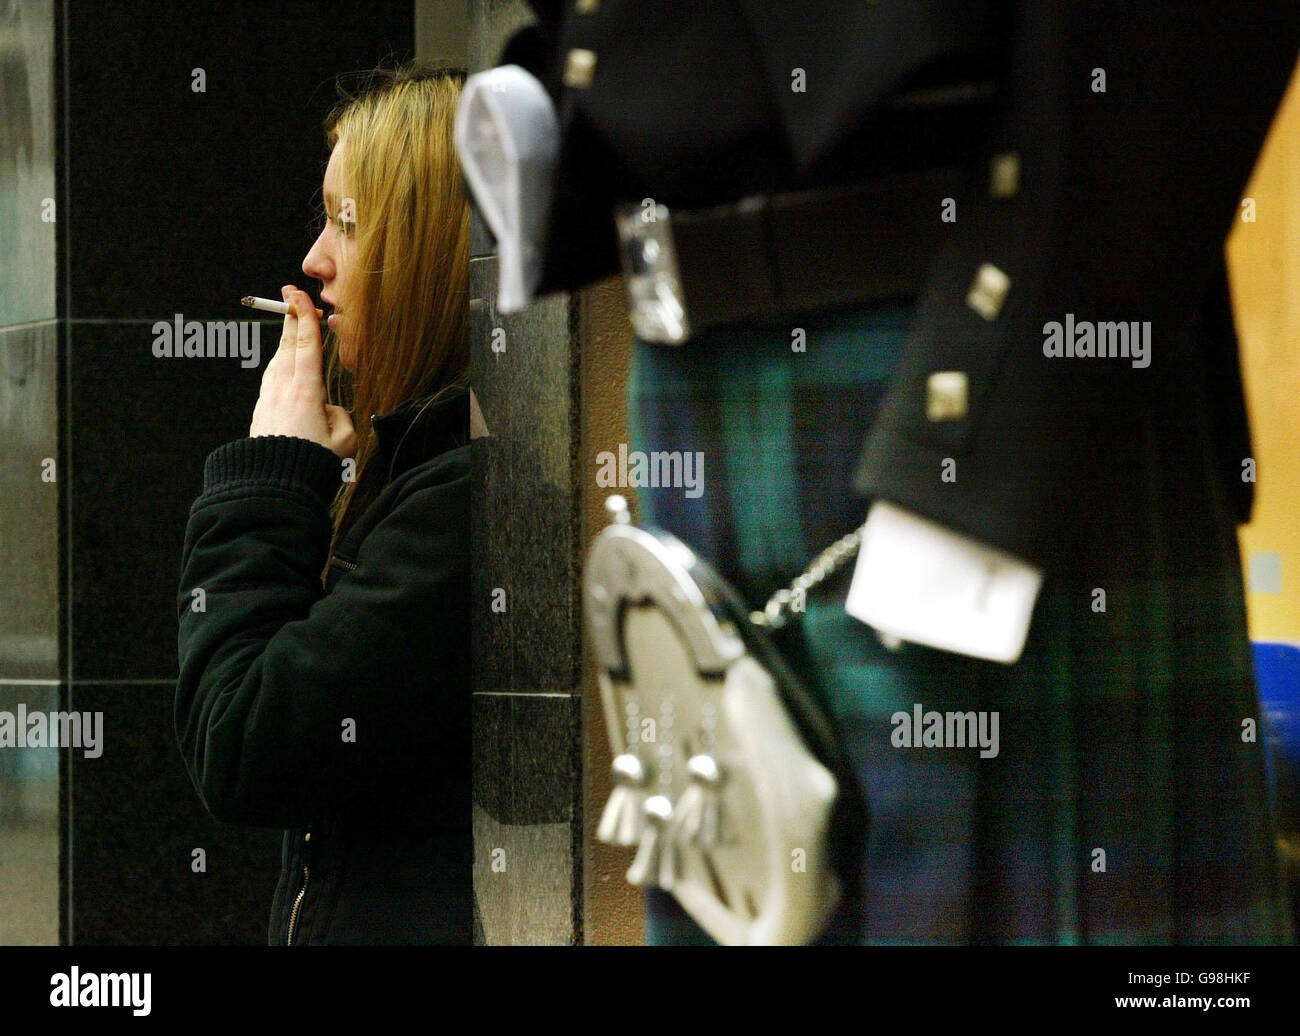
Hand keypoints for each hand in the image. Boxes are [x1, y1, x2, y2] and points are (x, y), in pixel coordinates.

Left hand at [249, 284, 355, 457]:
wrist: (274, 485)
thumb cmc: (312, 464)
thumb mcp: (344, 441)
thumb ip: (342, 417)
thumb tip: (330, 409)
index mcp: (306, 391)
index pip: (307, 346)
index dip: (305, 318)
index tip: (301, 296)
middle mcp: (283, 389)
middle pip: (287, 346)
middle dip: (290, 319)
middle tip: (290, 296)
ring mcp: (268, 400)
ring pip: (276, 362)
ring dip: (284, 343)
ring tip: (290, 332)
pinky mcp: (261, 414)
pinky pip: (271, 382)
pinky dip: (279, 367)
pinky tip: (282, 369)